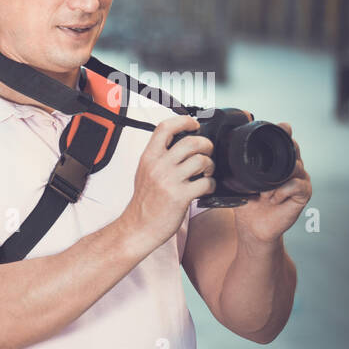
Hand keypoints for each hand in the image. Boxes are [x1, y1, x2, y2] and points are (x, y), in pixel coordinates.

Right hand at [122, 115, 215, 252]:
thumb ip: (160, 157)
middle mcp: (158, 166)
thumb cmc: (144, 203)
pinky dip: (210, 185)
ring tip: (206, 173)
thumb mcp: (145, 172)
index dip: (184, 121)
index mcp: (148, 158)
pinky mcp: (180, 196)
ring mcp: (169, 181)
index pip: (165, 127)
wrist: (138, 227)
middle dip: (206, 145)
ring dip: (210, 166)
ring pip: (202, 160)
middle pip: (191, 141)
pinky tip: (204, 189)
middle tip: (207, 152)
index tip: (194, 124)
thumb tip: (181, 143)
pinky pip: (206, 183)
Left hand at [233, 123, 310, 244]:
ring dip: (277, 177)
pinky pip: (297, 185)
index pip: (283, 141)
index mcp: (276, 162)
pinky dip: (282, 190)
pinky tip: (272, 197)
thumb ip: (234, 167)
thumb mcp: (237, 182)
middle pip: (293, 150)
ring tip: (264, 191)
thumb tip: (218, 153)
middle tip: (272, 157)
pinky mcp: (303, 194)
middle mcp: (290, 168)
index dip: (284, 132)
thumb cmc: (247, 203)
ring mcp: (299, 180)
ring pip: (296, 166)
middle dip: (285, 149)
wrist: (252, 227)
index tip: (281, 126)